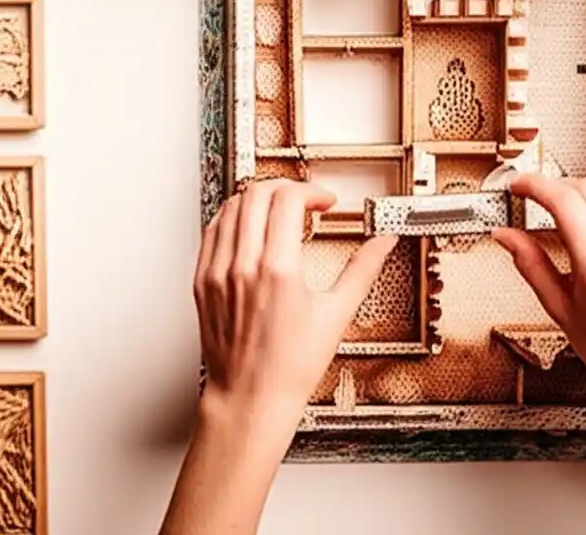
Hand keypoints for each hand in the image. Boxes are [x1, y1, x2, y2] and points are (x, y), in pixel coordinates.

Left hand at [194, 179, 397, 421]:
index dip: (311, 191)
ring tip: (278, 213)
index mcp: (278, 271)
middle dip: (286, 188)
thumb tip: (383, 243)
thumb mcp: (336, 316)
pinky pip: (212, 231)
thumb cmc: (289, 368)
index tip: (324, 202)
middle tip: (304, 201)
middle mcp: (243, 266)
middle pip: (257, 193)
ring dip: (257, 199)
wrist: (250, 398)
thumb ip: (363, 270)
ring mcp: (217, 272)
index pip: (287, 199)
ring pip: (230, 207)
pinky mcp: (202, 281)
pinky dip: (233, 219)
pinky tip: (249, 230)